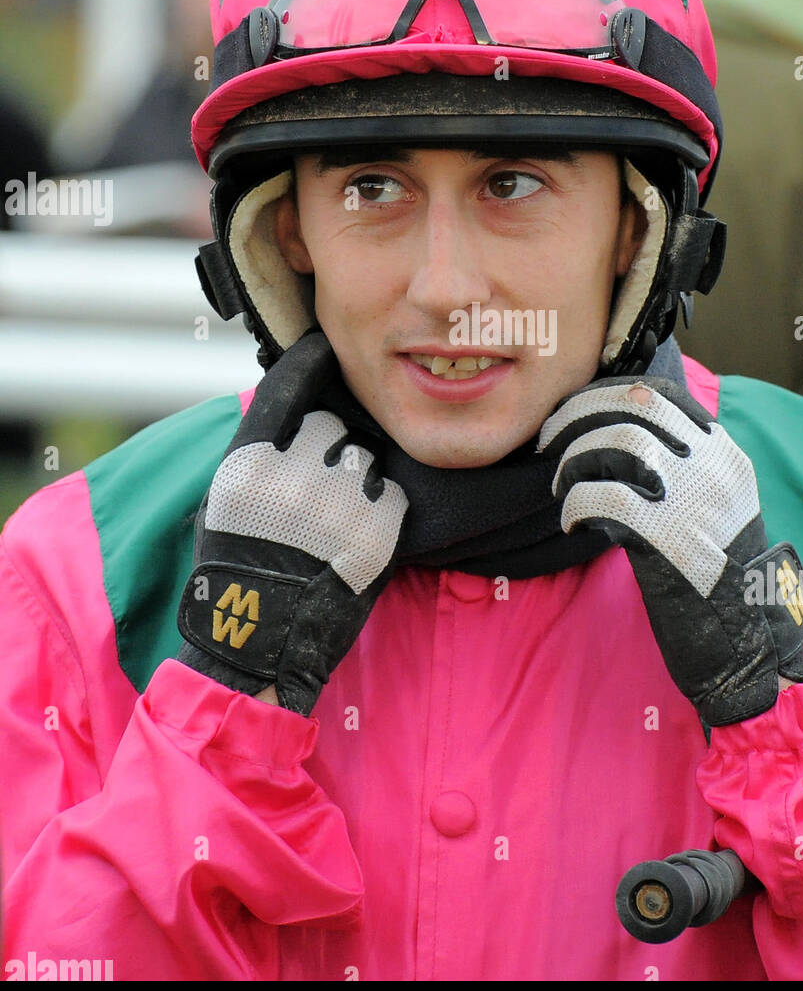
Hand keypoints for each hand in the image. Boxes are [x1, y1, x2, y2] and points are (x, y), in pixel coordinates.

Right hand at [176, 330, 408, 715]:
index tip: (323, 351)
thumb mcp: (224, 498)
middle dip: (330, 445)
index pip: (288, 384)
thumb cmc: (235, 569)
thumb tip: (296, 406)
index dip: (310, 363)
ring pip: (364, 457)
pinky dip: (379, 507)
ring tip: (335, 514)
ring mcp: (339, 504)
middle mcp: (294, 476)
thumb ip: (259, 448)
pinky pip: (390, 493)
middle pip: (331, 425)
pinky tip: (356, 532)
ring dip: (357, 476)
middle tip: (318, 483)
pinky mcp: (378, 531)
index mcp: (248, 462)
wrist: (259, 640)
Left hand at [537, 376, 802, 729]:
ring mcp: (694, 498)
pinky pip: (605, 498)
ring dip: (575, 459)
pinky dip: (576, 504)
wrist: (745, 639)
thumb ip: (677, 467)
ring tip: (560, 486)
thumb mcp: (712, 506)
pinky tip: (572, 522)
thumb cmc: (715, 575)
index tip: (575, 412)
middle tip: (549, 441)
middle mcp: (713, 465)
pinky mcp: (670, 536)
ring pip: (619, 442)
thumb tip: (608, 434)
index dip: (605, 395)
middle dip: (579, 414)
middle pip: (634, 405)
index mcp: (722, 453)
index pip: (658, 395)